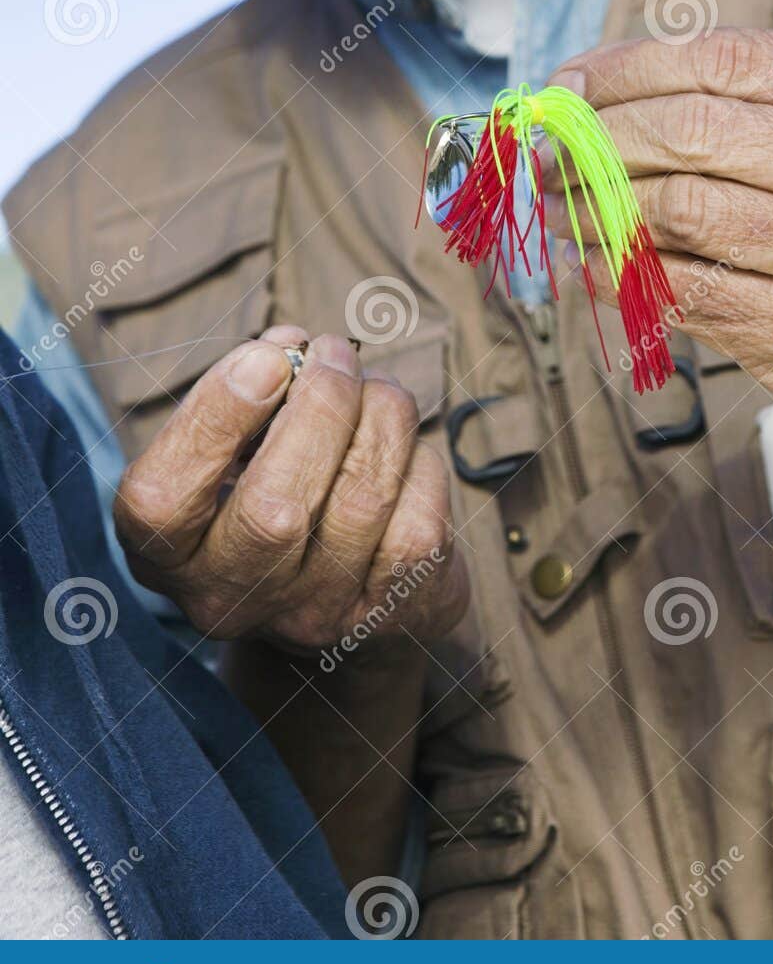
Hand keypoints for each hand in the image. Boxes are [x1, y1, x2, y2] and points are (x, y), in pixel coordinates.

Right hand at [115, 327, 468, 656]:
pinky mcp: (388, 615)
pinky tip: (404, 454)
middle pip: (275, 509)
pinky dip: (418, 465)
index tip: (267, 358)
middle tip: (333, 353)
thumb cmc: (277, 486)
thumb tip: (292, 347)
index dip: (214, 420)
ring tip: (376, 388)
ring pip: (361, 502)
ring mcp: (312, 616)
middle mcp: (230, 599)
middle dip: (320, 407)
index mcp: (167, 552)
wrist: (348, 594)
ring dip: (380, 418)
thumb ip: (248, 393)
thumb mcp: (234, 448)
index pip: (163, 501)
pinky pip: (416, 523)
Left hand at [543, 29, 772, 456]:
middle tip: (546, 148)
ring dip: (594, 204)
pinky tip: (585, 261)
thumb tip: (603, 85)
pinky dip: (614, 271)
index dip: (624, 68)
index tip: (566, 83)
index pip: (721, 60)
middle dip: (595, 136)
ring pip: (675, 208)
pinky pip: (680, 288)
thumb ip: (761, 98)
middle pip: (688, 130)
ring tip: (558, 202)